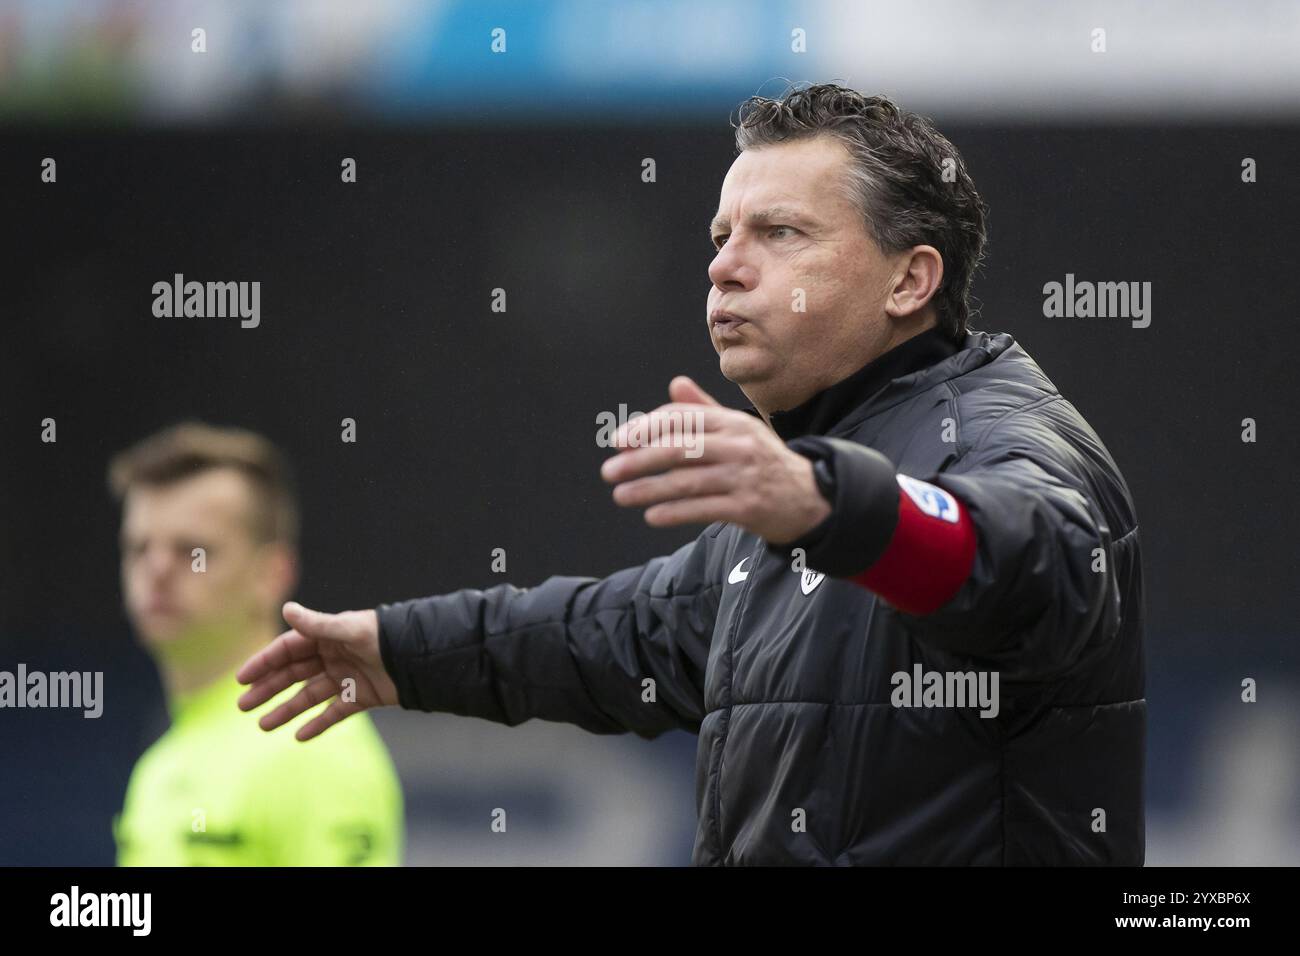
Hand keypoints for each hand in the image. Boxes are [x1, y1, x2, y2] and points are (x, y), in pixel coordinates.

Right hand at [236, 602, 397, 740]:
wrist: (420, 656)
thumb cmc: (384, 636)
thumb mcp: (349, 630)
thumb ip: (317, 625)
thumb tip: (286, 609)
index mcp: (326, 637)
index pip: (287, 650)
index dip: (264, 663)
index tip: (242, 678)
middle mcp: (333, 657)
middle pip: (293, 674)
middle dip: (268, 689)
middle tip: (243, 706)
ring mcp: (346, 678)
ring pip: (309, 696)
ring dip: (286, 710)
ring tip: (263, 725)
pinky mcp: (361, 697)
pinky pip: (334, 713)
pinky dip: (318, 724)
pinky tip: (299, 736)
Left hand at [601, 376, 831, 543]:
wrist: (810, 497)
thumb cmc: (763, 461)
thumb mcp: (739, 430)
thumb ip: (704, 410)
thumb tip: (674, 383)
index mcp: (733, 422)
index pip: (682, 419)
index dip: (647, 428)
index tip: (619, 441)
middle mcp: (739, 446)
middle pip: (680, 449)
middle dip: (639, 460)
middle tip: (609, 471)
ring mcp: (745, 477)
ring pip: (687, 482)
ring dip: (649, 489)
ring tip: (621, 495)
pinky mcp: (749, 507)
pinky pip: (703, 508)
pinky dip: (674, 512)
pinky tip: (651, 515)